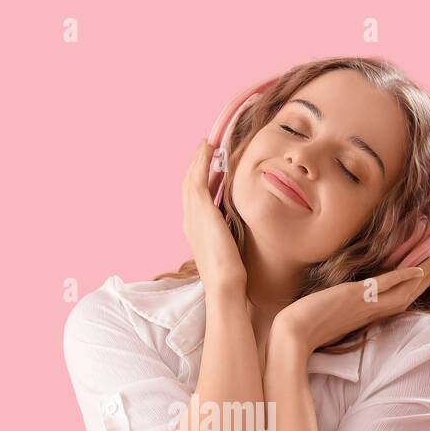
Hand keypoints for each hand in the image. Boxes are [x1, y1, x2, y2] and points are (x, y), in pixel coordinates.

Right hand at [182, 138, 247, 295]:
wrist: (225, 285)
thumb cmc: (232, 275)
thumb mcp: (231, 248)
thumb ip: (231, 233)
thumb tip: (241, 225)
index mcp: (195, 230)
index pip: (194, 199)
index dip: (200, 179)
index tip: (209, 167)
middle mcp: (189, 221)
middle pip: (188, 185)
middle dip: (196, 165)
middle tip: (206, 149)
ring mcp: (192, 215)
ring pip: (191, 179)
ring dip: (198, 159)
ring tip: (207, 144)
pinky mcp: (201, 211)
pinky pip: (198, 178)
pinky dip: (202, 161)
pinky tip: (209, 149)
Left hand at [272, 253, 429, 355]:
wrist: (292, 337)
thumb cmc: (303, 330)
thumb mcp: (328, 319)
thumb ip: (340, 312)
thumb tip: (339, 305)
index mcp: (366, 318)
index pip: (396, 302)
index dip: (413, 289)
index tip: (424, 275)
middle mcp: (370, 313)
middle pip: (408, 296)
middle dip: (427, 279)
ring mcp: (365, 306)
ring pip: (404, 290)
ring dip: (424, 275)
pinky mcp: (356, 297)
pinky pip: (386, 286)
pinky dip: (403, 277)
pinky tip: (418, 268)